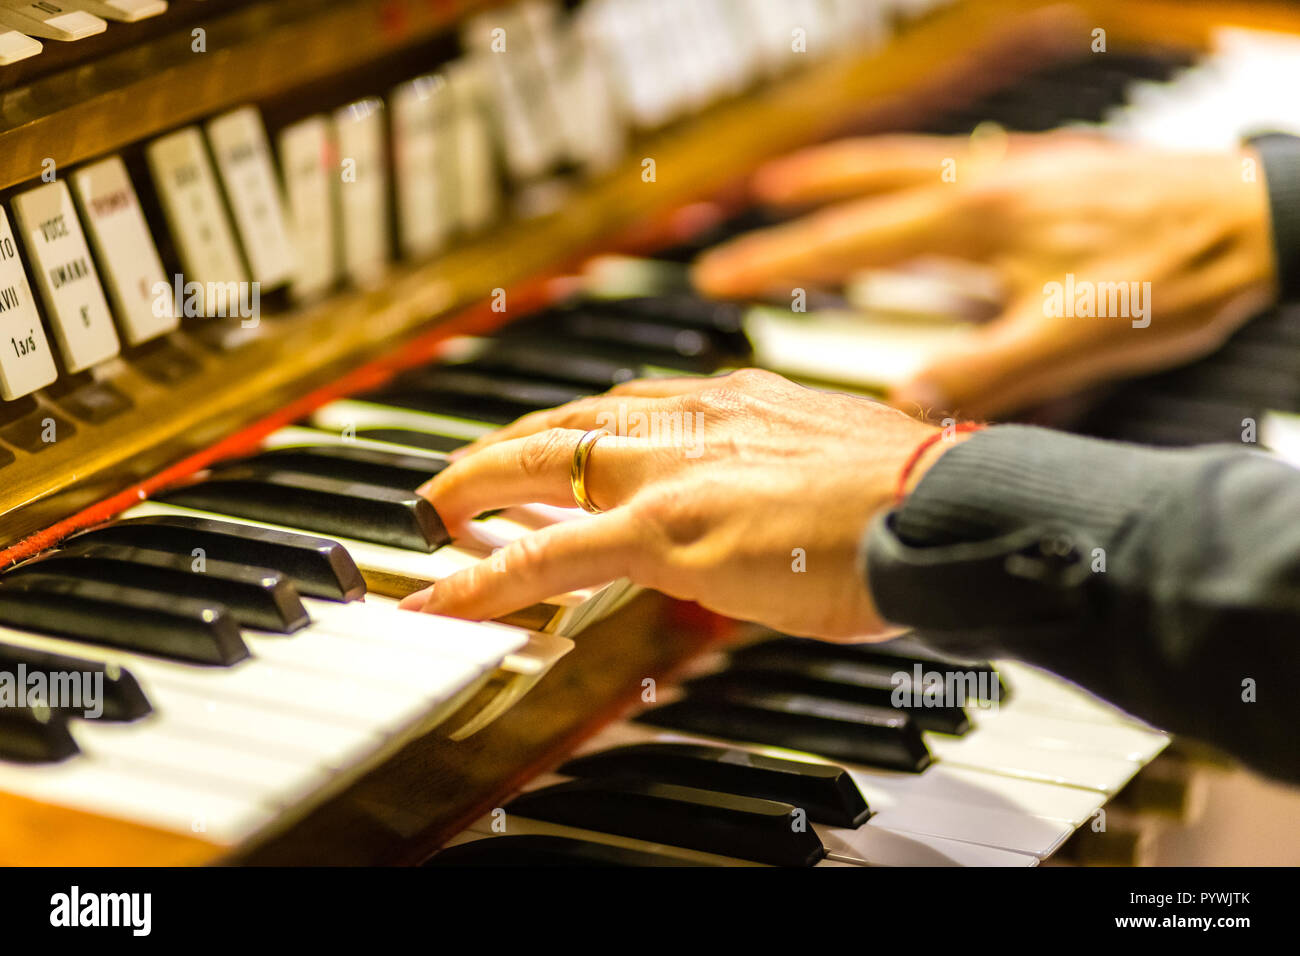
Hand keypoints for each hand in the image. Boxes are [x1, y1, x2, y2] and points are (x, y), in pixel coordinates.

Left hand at [401, 369, 966, 640]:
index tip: (559, 443)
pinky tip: (444, 597)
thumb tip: (778, 501)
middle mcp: (691, 418)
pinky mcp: (662, 528)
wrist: (940, 506)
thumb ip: (786, 471)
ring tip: (438, 512)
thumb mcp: (836, 461)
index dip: (582, 428)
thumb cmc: (913, 494)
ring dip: (477, 488)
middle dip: (506, 447)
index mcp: (736, 400)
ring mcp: (670, 470)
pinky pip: (546, 555)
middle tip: (467, 474)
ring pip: (540, 465)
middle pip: (568, 420)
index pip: (631, 406)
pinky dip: (484, 578)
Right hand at [693, 133, 1277, 417]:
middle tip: (731, 239)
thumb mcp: (1072, 339)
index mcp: (976, 220)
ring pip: (899, 168)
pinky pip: (944, 165)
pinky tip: (901, 192)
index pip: (851, 242)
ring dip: (838, 180)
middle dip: (790, 222)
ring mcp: (1009, 169)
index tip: (720, 276)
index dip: (779, 262)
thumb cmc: (1172, 275)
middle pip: (859, 196)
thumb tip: (898, 404)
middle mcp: (981, 181)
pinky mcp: (1038, 171)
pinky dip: (900, 176)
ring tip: (786, 187)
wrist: (1255, 217)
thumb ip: (981, 372)